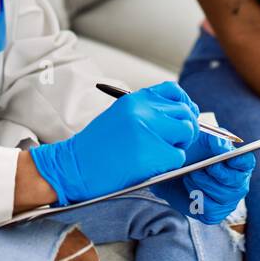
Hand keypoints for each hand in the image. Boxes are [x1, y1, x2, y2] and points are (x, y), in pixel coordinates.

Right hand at [29, 81, 194, 204]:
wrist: (73, 167)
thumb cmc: (95, 148)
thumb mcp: (120, 117)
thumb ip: (145, 113)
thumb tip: (179, 117)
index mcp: (134, 99)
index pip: (174, 92)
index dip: (185, 106)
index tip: (185, 117)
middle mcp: (143, 109)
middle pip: (185, 114)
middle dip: (184, 131)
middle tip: (171, 144)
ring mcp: (148, 130)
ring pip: (186, 133)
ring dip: (177, 147)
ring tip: (158, 155)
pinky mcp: (152, 152)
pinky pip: (178, 157)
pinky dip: (169, 165)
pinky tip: (151, 166)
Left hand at [152, 130, 254, 224]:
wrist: (172, 171)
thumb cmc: (192, 152)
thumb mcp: (202, 138)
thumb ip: (215, 139)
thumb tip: (222, 148)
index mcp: (238, 163)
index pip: (247, 162)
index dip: (239, 161)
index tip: (226, 157)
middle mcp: (238, 183)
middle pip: (235, 182)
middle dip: (215, 175)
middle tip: (198, 169)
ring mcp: (228, 200)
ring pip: (223, 197)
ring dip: (203, 186)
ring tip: (190, 177)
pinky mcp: (215, 213)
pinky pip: (211, 211)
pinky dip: (198, 200)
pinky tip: (191, 191)